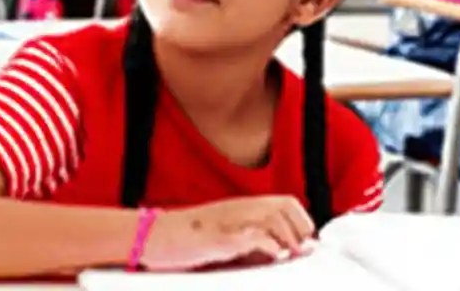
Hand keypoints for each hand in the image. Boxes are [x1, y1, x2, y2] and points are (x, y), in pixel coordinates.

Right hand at [138, 196, 314, 271]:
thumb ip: (251, 241)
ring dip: (288, 237)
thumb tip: (283, 253)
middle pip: (283, 206)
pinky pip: (251, 236)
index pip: (285, 202)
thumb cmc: (186, 239)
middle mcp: (237, 209)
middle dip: (300, 228)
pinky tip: (273, 256)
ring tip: (291, 255)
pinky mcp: (218, 238)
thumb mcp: (224, 236)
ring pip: (272, 218)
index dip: (302, 220)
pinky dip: (268, 245)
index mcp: (241, 207)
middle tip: (301, 250)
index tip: (307, 241)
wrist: (152, 237)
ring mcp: (228, 221)